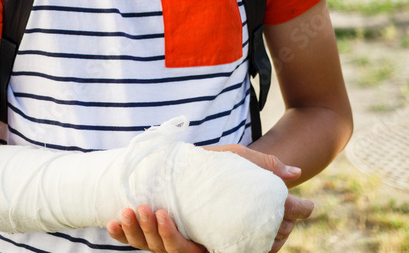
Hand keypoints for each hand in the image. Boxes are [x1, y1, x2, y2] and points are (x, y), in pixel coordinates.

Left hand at [108, 146, 314, 252]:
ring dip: (136, 233)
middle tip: (146, 208)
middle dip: (153, 234)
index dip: (174, 240)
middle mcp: (196, 244)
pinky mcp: (158, 230)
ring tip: (128, 210)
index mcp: (217, 238)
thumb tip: (298, 180)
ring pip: (153, 249)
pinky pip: (138, 240)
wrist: (217, 168)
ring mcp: (176, 238)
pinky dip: (123, 234)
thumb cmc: (234, 170)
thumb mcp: (246, 164)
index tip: (163, 216)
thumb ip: (267, 172)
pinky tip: (111, 223)